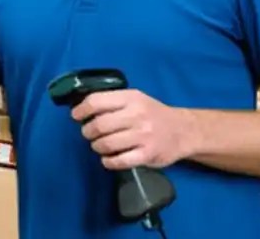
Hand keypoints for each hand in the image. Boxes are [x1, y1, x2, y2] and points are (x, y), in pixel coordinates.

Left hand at [71, 89, 197, 170]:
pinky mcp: (148, 154)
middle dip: (88, 131)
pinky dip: (108, 161)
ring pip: (106, 144)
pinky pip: (119, 161)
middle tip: (88, 134)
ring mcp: (143, 136)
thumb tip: (83, 108)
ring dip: (96, 146)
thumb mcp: (135, 99)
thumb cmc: (154, 114)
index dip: (81, 110)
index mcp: (131, 98)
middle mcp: (137, 115)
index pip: (96, 101)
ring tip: (98, 145)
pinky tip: (108, 158)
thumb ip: (113, 102)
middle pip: (99, 125)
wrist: (184, 130)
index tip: (76, 116)